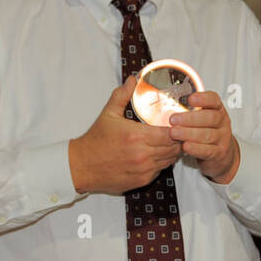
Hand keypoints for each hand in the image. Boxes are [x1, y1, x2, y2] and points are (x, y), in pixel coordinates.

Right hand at [68, 75, 181, 194]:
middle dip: (178, 139)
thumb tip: (133, 79)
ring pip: (169, 160)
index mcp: (137, 136)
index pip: (171, 133)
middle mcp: (143, 154)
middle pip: (174, 147)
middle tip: (176, 132)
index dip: (178, 128)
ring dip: (171, 151)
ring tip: (167, 142)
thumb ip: (122, 95)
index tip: (176, 123)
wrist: (82, 166)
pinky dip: (161, 162)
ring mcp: (143, 169)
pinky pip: (160, 170)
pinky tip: (155, 155)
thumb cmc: (95, 140)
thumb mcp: (108, 114)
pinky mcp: (141, 180)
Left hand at [168, 90, 239, 183]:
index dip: (203, 98)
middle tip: (173, 119)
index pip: (214, 100)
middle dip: (190, 118)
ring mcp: (222, 138)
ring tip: (174, 133)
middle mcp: (222, 122)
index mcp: (217, 109)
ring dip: (189, 133)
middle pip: (210, 117)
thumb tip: (167, 103)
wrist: (222, 152)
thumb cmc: (207, 130)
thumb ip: (190, 110)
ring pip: (208, 135)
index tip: (190, 99)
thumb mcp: (203, 117)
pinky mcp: (219, 153)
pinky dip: (195, 148)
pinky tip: (185, 146)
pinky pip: (208, 150)